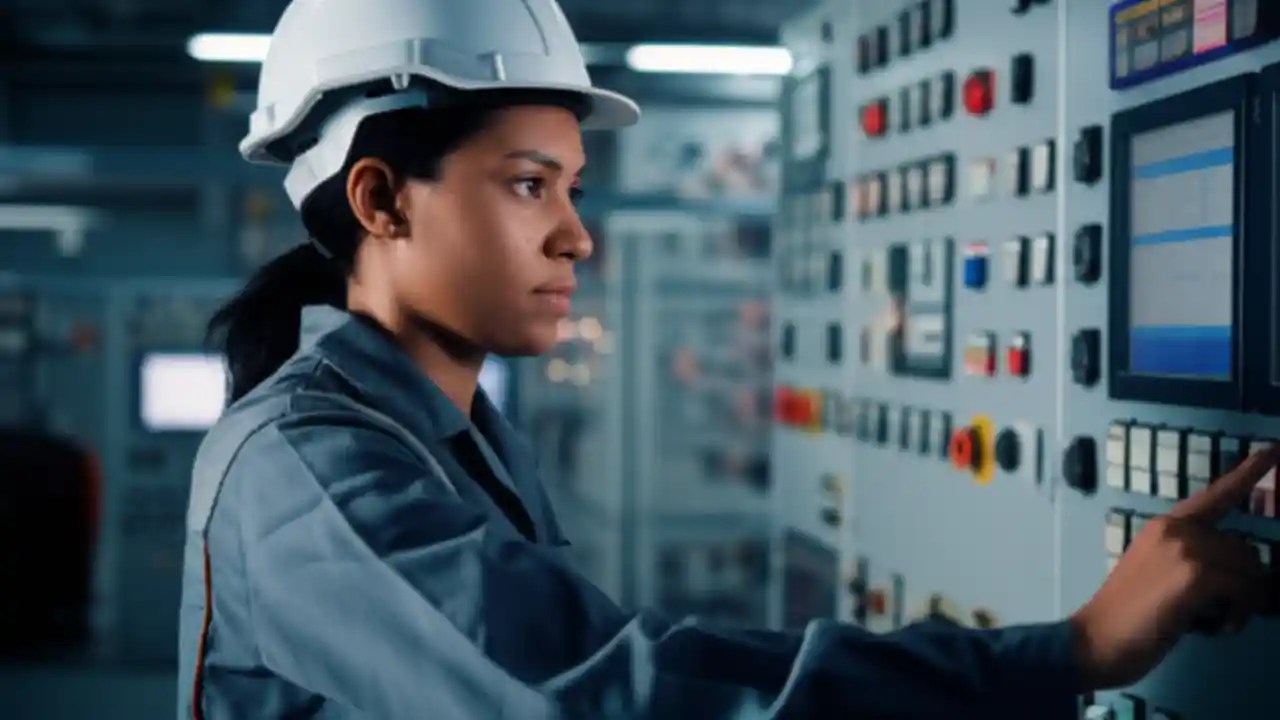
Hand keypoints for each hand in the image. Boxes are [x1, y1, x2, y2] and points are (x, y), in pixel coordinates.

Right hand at [1068, 443, 1279, 688]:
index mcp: (1164, 526)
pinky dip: (1239, 613)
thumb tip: (1245, 577)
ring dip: (1242, 603)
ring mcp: (1185, 548)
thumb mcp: (1160, 576)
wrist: (1097, 638)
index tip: (1274, 448)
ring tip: (1212, 622)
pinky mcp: (1195, 574)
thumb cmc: (1128, 616)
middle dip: (1243, 586)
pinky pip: (1245, 590)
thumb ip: (1193, 563)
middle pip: (1244, 550)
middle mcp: (1176, 529)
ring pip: (1249, 570)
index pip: (1215, 495)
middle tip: (1219, 615)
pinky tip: (1214, 626)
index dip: (1248, 473)